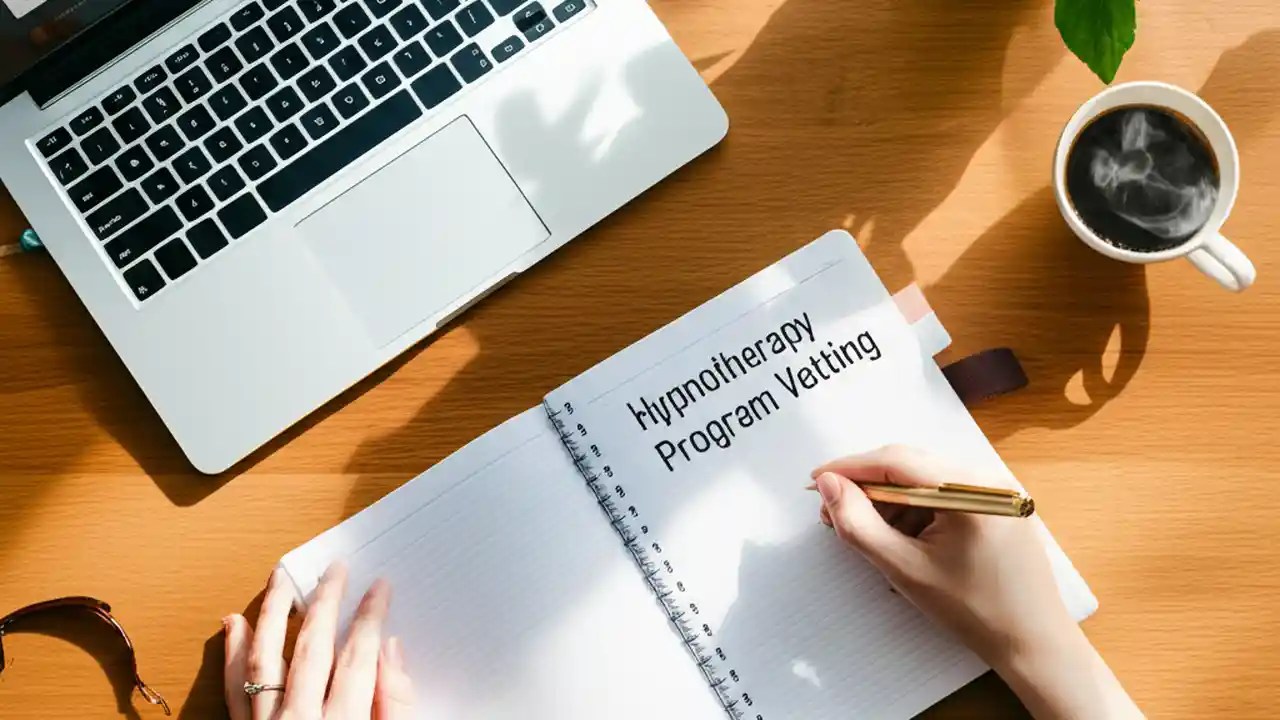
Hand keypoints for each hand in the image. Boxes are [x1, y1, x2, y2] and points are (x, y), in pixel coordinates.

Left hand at [222, 564, 414, 718]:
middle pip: (311, 647)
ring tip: (279, 580)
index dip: (370, 616)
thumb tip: (391, 652)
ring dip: (272, 613)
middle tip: (335, 570)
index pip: (358, 656)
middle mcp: (298, 719)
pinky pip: (234, 688)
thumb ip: (394, 706)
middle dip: (325, 602)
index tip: (379, 589)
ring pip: (264, 659)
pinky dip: (234, 654)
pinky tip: (235, 625)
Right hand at [810, 445, 1073, 664]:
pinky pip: (946, 491)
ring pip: (925, 477)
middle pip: (910, 464)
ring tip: (869, 532)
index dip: (850, 467)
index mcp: (969, 489)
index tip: (816, 481)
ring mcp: (998, 488)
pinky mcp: (999, 502)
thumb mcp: (904, 569)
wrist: (1033, 642)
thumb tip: (827, 485)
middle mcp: (988, 477)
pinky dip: (917, 508)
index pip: (895, 460)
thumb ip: (858, 524)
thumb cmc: (972, 611)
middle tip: (834, 511)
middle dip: (868, 485)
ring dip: (891, 499)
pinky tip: (902, 537)